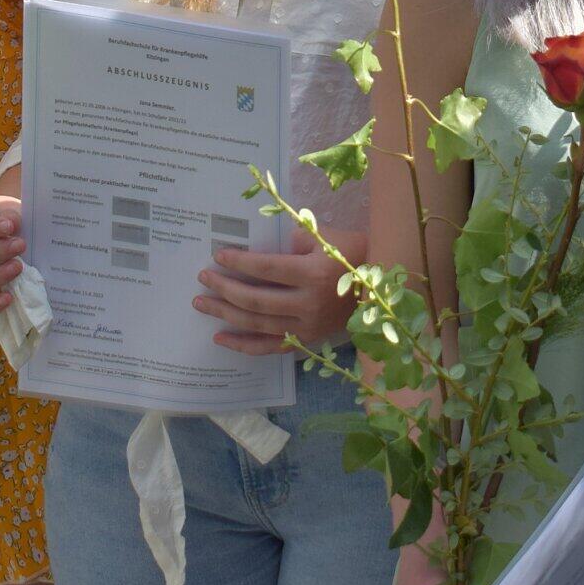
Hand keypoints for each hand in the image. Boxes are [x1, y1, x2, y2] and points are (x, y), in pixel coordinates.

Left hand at [195, 229, 366, 355]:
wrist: (380, 286)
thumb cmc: (349, 253)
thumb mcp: (323, 236)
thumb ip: (290, 240)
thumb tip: (256, 248)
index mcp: (312, 275)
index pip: (266, 269)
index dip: (239, 263)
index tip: (218, 256)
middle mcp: (308, 304)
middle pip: (255, 300)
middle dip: (224, 289)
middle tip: (202, 279)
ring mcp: (307, 327)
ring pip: (258, 324)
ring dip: (225, 314)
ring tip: (202, 304)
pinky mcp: (308, 340)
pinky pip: (270, 347)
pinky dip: (243, 344)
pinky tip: (220, 337)